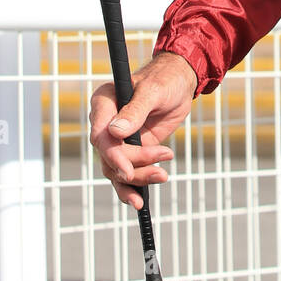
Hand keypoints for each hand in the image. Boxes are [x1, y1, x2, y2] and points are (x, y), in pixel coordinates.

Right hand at [89, 51, 197, 209]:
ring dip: (138, 179)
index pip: (100, 136)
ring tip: (162, 176)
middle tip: (160, 172)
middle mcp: (105, 124)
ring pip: (116, 169)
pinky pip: (126, 173)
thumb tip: (116, 132)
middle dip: (134, 167)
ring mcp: (117, 140)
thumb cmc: (165, 80)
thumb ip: (135, 111)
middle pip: (110, 157)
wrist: (180, 83)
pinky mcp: (130, 151)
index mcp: (103, 104)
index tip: (128, 171)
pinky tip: (141, 200)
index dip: (113, 156)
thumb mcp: (153, 91)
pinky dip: (133, 187)